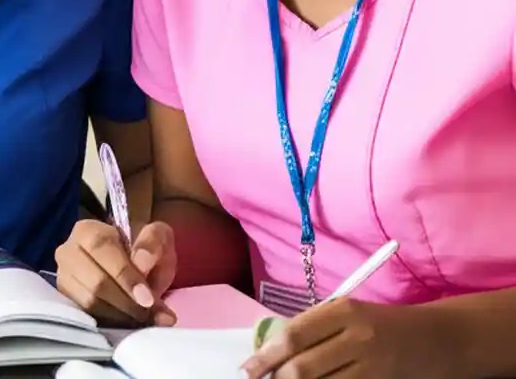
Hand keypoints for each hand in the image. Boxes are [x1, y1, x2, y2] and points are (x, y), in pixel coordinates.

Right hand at [54, 219, 177, 326]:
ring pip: (90, 304)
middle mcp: (67, 253)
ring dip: (121, 316)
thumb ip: (151, 244)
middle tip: (152, 314)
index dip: (124, 275)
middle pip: (94, 283)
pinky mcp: (67, 302)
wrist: (137, 268)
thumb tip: (141, 263)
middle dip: (126, 302)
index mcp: (87, 231)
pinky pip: (88, 318)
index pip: (101, 249)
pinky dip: (112, 324)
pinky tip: (130, 323)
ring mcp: (64, 279)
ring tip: (146, 319)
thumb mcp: (157, 238)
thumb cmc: (144, 251)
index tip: (147, 299)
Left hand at [241, 298, 450, 378]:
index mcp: (344, 311)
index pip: (293, 337)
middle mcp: (358, 338)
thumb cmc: (379, 324)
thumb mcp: (346, 314)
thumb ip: (311, 328)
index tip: (245, 371)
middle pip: (303, 369)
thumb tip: (267, 353)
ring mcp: (373, 367)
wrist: (436, 339)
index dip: (264, 358)